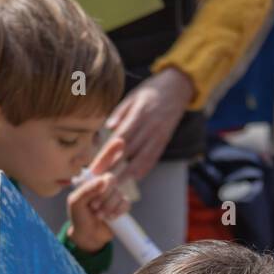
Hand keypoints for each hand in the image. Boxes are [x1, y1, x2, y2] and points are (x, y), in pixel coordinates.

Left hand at [66, 137, 129, 252]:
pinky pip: (125, 204)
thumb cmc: (78, 217)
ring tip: (98, 214)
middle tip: (93, 206)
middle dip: (102, 195)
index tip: (121, 141)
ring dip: (107, 207)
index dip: (111, 150)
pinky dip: (116, 212)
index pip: (102, 161)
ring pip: (118, 194)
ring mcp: (114, 194)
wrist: (88, 236)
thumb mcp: (75, 202)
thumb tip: (104, 180)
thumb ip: (87, 190)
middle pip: (111, 179)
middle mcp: (104, 184)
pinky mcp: (122, 205)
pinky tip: (108, 217)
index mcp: (91, 179)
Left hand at [104, 67, 193, 181]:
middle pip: (129, 153)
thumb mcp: (134, 95)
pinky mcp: (165, 141)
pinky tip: (133, 179)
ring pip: (142, 160)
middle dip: (113, 169)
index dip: (107, 155)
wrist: (179, 87)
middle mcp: (150, 127)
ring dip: (127, 175)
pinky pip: (153, 158)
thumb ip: (120, 112)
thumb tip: (108, 127)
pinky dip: (143, 170)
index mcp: (139, 114)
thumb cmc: (151, 90)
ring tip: (114, 187)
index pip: (120, 139)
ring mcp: (159, 136)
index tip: (95, 168)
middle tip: (100, 183)